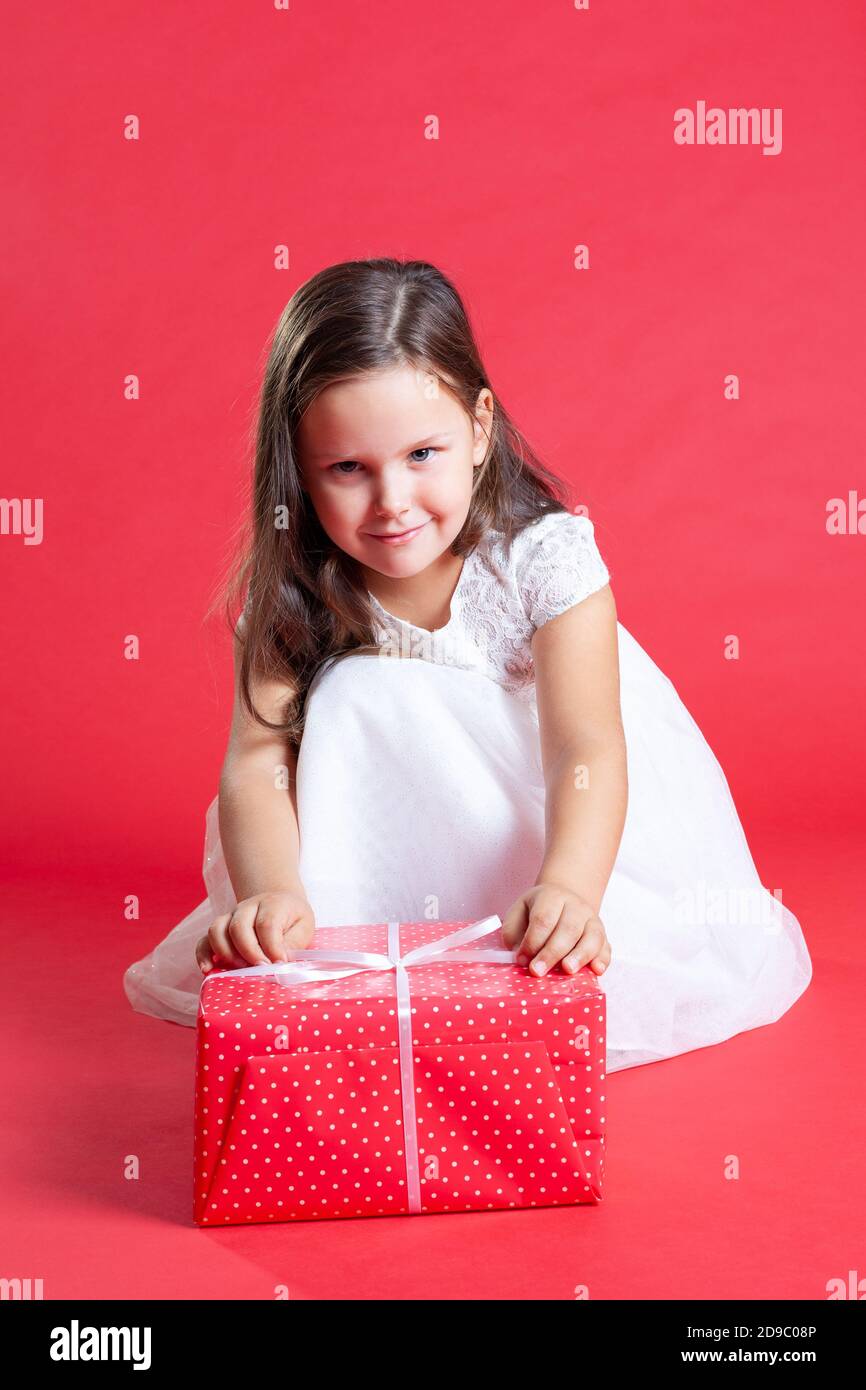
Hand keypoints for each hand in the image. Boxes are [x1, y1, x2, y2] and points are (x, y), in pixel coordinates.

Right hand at [196, 890, 315, 973]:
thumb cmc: (292, 919)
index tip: (279, 963)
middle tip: (260, 968)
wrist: (278, 904)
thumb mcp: (303, 927)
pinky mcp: (219, 930)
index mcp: (272, 904)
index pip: (266, 924)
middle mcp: (247, 907)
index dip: (271, 947)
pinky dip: (203, 955)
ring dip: (226, 953)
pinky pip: (204, 940)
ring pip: (217, 930)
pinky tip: (207, 969)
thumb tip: (280, 962)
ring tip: (240, 969)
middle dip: (249, 952)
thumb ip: (293, 943)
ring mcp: (230, 917)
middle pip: (239, 927)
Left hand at [501, 882, 611, 978]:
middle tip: (538, 971)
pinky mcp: (603, 935)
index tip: (521, 960)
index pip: (544, 919)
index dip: (532, 941)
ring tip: (567, 970)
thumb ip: (514, 933)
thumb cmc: (537, 911)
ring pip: (592, 937)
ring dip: (580, 956)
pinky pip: (606, 947)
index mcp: (552, 897)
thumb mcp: (519, 913)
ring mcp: (592, 920)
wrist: (564, 899)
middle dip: (552, 953)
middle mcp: (576, 906)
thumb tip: (520, 956)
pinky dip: (603, 959)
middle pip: (568, 929)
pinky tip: (596, 970)